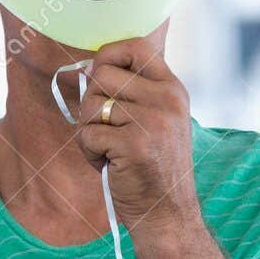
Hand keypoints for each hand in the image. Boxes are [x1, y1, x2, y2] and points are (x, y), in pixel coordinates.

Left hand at [74, 38, 201, 238]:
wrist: (166, 212)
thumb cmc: (150, 166)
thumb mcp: (153, 120)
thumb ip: (130, 92)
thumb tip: (86, 68)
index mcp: (172, 89)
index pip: (134, 47)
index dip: (107, 56)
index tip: (99, 78)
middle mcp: (167, 99)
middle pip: (101, 76)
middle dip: (90, 104)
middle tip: (104, 130)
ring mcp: (153, 121)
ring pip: (90, 106)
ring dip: (89, 132)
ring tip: (110, 150)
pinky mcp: (134, 144)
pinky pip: (87, 135)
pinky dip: (89, 153)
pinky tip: (109, 164)